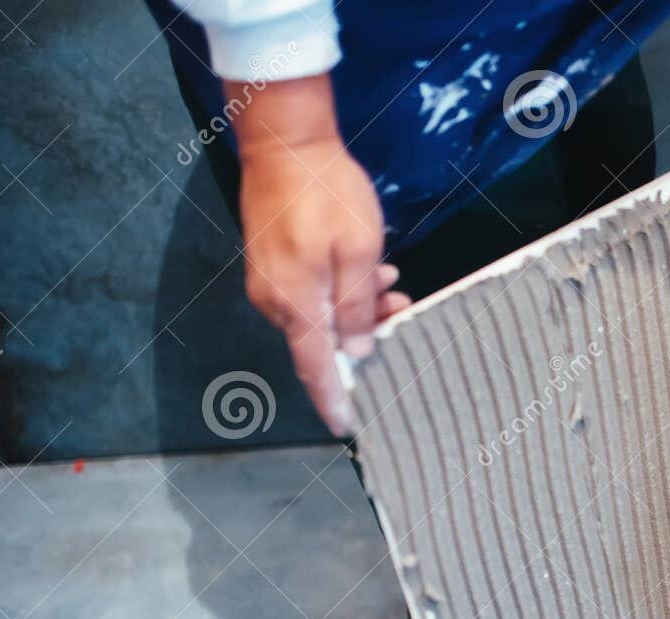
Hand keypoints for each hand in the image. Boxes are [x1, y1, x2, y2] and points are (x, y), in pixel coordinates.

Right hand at [232, 75, 408, 434]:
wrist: (284, 141)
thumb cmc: (326, 191)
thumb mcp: (356, 250)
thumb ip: (356, 307)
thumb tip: (354, 353)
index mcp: (297, 304)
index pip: (316, 368)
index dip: (333, 400)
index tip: (348, 426)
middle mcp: (275, 301)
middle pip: (323, 341)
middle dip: (364, 334)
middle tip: (400, 310)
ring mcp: (269, 281)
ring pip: (321, 314)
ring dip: (358, 306)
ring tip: (388, 279)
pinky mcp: (271, 263)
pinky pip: (310, 292)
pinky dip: (340, 288)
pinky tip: (366, 268)